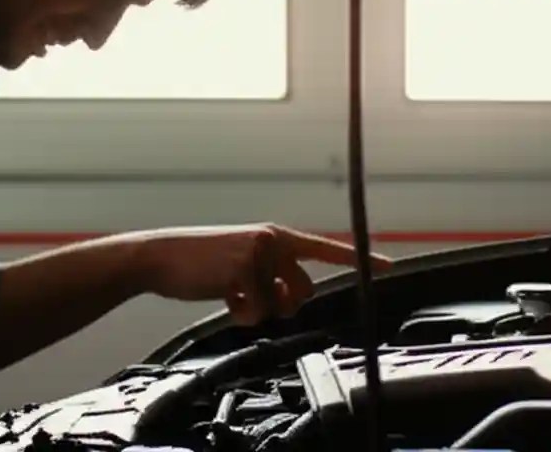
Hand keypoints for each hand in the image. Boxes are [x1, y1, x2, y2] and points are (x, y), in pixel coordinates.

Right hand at [131, 224, 393, 325]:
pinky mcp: (239, 272)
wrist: (160, 256)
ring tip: (231, 292)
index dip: (360, 259)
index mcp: (276, 235)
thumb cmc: (202, 262)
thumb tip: (295, 298)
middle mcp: (271, 241)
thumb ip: (274, 272)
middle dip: (282, 303)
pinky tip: (221, 297)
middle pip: (302, 291)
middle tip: (251, 295)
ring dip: (256, 310)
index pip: (326, 249)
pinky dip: (238, 315)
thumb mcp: (244, 260)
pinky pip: (255, 314)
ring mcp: (256, 255)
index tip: (389, 266)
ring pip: (277, 306)